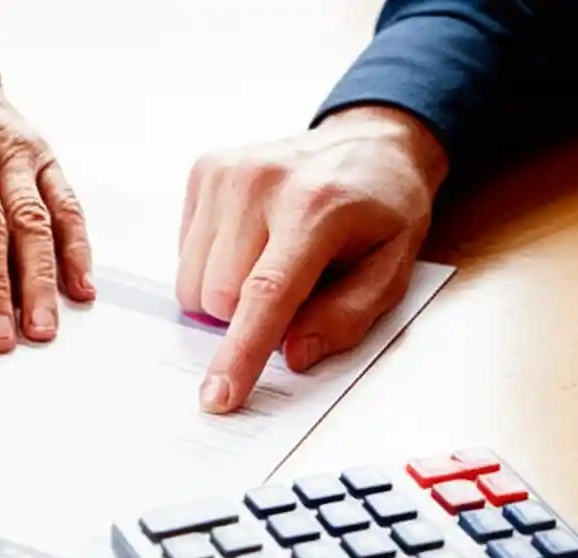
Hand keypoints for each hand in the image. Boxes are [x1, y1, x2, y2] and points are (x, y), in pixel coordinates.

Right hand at [177, 106, 448, 412]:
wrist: (369, 141)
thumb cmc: (382, 210)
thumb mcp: (391, 270)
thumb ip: (346, 318)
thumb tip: (291, 355)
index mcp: (316, 207)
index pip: (265, 294)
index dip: (240, 353)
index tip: (219, 397)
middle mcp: (261, 184)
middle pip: (220, 297)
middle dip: (249, 319)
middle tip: (294, 293)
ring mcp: (226, 173)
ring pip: (193, 283)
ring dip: (228, 296)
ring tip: (271, 263)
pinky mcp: (204, 171)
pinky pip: (186, 256)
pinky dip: (215, 267)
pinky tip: (252, 242)